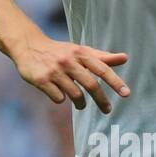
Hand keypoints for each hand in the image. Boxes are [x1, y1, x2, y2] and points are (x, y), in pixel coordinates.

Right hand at [12, 36, 129, 114]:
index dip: (115, 82)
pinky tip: (59, 93)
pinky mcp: (41, 80)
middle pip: (91, 84)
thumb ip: (103, 57)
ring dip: (81, 103)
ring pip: (75, 94)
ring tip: (82, 104)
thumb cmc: (61, 51)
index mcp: (80, 53)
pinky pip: (58, 98)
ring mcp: (54, 71)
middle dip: (101, 100)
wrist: (29, 46)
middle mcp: (68, 61)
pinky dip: (62, 99)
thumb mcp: (81, 51)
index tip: (126, 94)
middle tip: (108, 110)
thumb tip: (125, 58)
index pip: (102, 69)